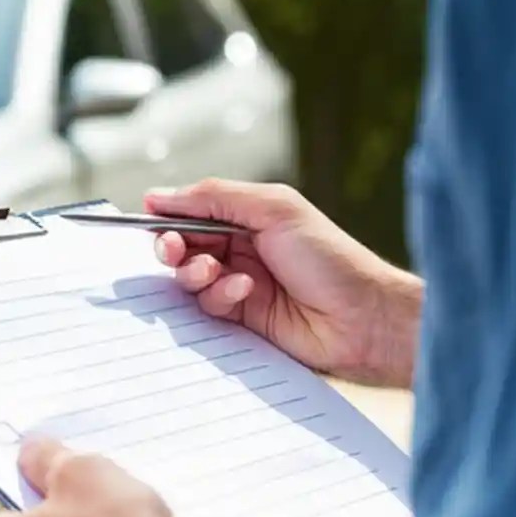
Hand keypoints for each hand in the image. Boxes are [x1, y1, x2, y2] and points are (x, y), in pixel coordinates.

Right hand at [146, 179, 421, 387]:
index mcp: (249, 216)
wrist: (365, 320)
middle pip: (183, 244)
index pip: (192, 210)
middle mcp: (241, 248)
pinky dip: (219, 296)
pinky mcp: (242, 319)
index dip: (168, 215)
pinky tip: (244, 292)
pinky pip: (208, 306)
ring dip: (195, 273)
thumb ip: (215, 197)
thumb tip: (160, 196)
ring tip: (217, 272)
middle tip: (173, 250)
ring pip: (190, 277)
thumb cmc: (331, 258)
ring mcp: (240, 283)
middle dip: (172, 246)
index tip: (151, 218)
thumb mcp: (274, 209)